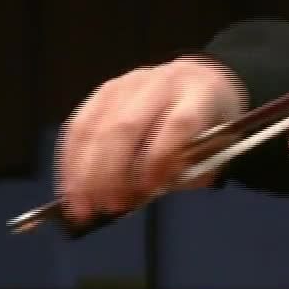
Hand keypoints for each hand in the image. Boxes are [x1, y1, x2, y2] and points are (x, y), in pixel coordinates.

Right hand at [56, 56, 246, 224]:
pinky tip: (70, 188)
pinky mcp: (103, 91)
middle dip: (112, 172)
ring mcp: (128, 83)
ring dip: (84, 172)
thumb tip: (146, 192)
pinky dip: (71, 161)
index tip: (150, 191)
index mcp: (200, 94)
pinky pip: (79, 125)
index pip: (178, 124)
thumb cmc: (210, 123)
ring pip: (97, 126)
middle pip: (128, 126)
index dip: (161, 159)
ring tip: (83, 207)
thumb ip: (188, 170)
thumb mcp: (218, 147)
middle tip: (109, 207)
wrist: (199, 80)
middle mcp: (161, 83)